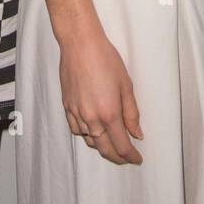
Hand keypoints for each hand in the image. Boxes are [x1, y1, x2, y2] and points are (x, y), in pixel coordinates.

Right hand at [59, 29, 143, 164]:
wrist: (79, 44)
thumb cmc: (106, 59)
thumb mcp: (126, 85)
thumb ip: (131, 113)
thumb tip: (136, 134)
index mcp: (109, 114)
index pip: (121, 146)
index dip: (130, 156)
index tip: (137, 158)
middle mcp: (91, 118)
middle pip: (105, 149)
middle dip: (117, 157)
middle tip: (126, 157)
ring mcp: (77, 113)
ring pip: (89, 141)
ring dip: (102, 147)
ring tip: (112, 144)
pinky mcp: (67, 106)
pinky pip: (76, 130)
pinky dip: (86, 136)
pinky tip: (92, 131)